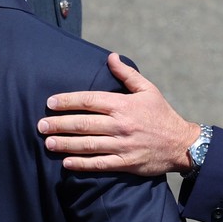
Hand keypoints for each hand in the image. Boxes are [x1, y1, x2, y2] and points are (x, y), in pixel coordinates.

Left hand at [38, 53, 197, 174]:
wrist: (182, 144)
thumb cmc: (162, 115)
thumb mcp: (149, 90)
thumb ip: (127, 74)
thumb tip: (111, 57)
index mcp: (124, 105)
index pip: (89, 100)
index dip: (67, 101)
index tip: (50, 103)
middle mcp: (121, 125)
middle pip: (83, 123)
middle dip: (58, 124)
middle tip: (40, 125)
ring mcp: (122, 145)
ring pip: (87, 144)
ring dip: (65, 144)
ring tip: (48, 143)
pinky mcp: (126, 162)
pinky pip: (99, 164)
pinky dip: (81, 164)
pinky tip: (67, 162)